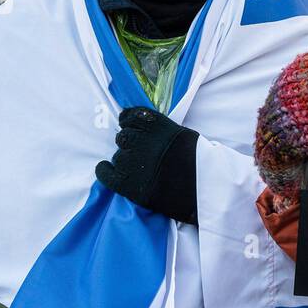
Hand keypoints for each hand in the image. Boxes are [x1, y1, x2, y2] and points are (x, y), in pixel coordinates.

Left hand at [95, 106, 199, 223]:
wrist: (204, 190)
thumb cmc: (199, 163)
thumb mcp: (183, 136)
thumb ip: (162, 131)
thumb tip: (145, 131)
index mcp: (156, 126)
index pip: (132, 116)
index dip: (128, 122)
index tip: (128, 125)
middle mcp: (141, 141)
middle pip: (123, 138)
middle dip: (129, 144)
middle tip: (140, 154)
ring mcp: (133, 163)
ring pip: (118, 157)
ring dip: (125, 161)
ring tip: (138, 170)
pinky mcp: (128, 184)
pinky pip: (106, 175)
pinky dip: (104, 171)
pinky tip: (106, 170)